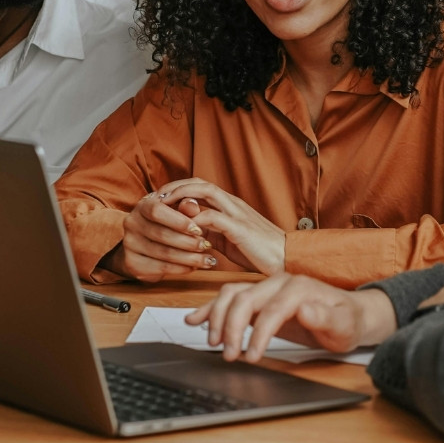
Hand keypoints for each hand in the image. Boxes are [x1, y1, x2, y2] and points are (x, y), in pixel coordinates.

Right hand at [101, 192, 214, 281]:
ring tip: (207, 260)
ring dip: (189, 258)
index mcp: (142, 206)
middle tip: (207, 246)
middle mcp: (131, 223)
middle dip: (188, 242)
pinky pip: (160, 267)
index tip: (198, 229)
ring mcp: (129, 244)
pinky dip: (181, 268)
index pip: (157, 211)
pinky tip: (194, 267)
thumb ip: (186, 207)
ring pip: (163, 253)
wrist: (146, 244)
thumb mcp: (176, 212)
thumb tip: (194, 204)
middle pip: (161, 234)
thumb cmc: (167, 223)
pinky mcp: (132, 264)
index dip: (179, 221)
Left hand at [155, 179, 284, 274]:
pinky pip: (213, 217)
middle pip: (200, 183)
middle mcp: (233, 204)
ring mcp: (237, 213)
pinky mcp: (240, 228)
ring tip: (164, 205)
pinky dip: (196, 219)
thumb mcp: (228, 240)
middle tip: (155, 197)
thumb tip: (189, 227)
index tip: (160, 198)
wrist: (288, 259)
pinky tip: (183, 227)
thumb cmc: (259, 252)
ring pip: (206, 192)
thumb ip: (210, 230)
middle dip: (176, 187)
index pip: (201, 185)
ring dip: (182, 195)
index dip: (179, 188)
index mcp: (231, 205)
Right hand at [186, 274, 397, 362]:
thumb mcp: (343, 325)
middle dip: (232, 328)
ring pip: (231, 295)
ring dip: (218, 318)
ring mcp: (266, 287)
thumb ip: (325, 317)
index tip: (251, 357)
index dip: (258, 334)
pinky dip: (211, 308)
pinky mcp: (259, 298)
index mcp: (298, 287)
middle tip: (229, 355)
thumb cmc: (347, 322)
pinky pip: (229, 297)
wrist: (350, 315)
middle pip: (244, 299)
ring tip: (214, 342)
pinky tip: (195, 319)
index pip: (270, 310)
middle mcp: (279, 282)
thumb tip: (305, 308)